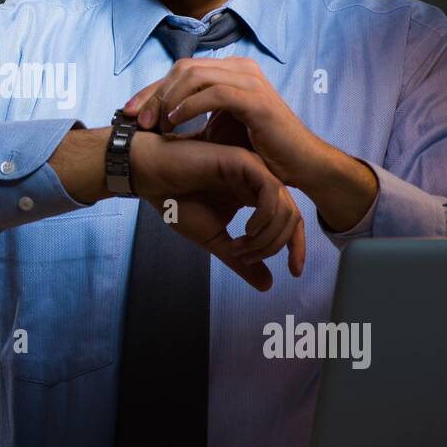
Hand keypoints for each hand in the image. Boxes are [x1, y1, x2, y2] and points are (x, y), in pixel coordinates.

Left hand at [125, 57, 332, 189]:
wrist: (298, 165)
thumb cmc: (258, 149)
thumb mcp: (218, 127)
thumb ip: (192, 114)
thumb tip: (153, 115)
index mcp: (230, 71)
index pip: (181, 70)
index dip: (151, 90)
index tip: (128, 113)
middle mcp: (239, 68)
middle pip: (182, 69)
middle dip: (155, 95)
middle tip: (138, 122)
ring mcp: (249, 81)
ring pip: (194, 75)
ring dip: (168, 100)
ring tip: (156, 126)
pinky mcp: (256, 100)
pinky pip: (215, 93)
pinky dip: (189, 106)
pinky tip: (175, 122)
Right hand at [129, 131, 304, 290]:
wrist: (151, 178)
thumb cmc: (176, 203)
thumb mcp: (214, 239)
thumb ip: (240, 260)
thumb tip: (268, 285)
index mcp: (253, 196)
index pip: (289, 222)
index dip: (296, 248)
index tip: (294, 273)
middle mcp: (258, 182)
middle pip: (292, 217)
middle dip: (277, 246)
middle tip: (246, 258)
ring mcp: (253, 170)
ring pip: (285, 207)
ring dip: (267, 236)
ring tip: (240, 247)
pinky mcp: (243, 161)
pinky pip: (271, 191)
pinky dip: (264, 217)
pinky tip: (246, 230)